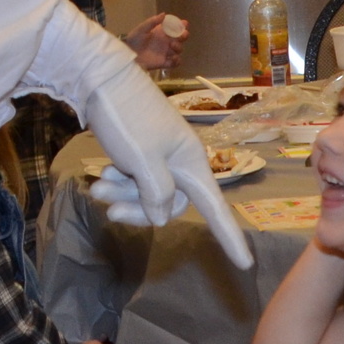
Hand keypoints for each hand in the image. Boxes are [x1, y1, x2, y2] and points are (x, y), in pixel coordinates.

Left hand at [81, 72, 254, 269]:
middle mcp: (180, 162)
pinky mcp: (140, 151)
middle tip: (106, 205)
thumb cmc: (127, 119)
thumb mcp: (143, 161)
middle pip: (169, 205)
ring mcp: (160, 156)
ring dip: (122, 194)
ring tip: (97, 185)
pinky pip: (135, 179)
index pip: (215, 208)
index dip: (229, 237)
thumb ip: (158, 194)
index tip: (245, 264)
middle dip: (137, 208)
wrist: (99, 79)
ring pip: (147, 192)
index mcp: (191, 164)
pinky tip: (103, 172)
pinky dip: (119, 180)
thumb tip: (162, 216)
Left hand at [124, 14, 185, 71]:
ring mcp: (166, 52)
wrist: (128, 54)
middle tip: (182, 35)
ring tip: (172, 45)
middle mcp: (166, 42)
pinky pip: (175, 63)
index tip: (184, 23)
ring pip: (179, 49)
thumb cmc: (134, 40)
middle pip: (181, 38)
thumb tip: (164, 14)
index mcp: (162, 32)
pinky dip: (177, 61)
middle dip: (184, 35)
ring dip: (179, 47)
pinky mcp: (164, 62)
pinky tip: (173, 58)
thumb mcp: (142, 29)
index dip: (181, 25)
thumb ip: (152, 22)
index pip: (175, 27)